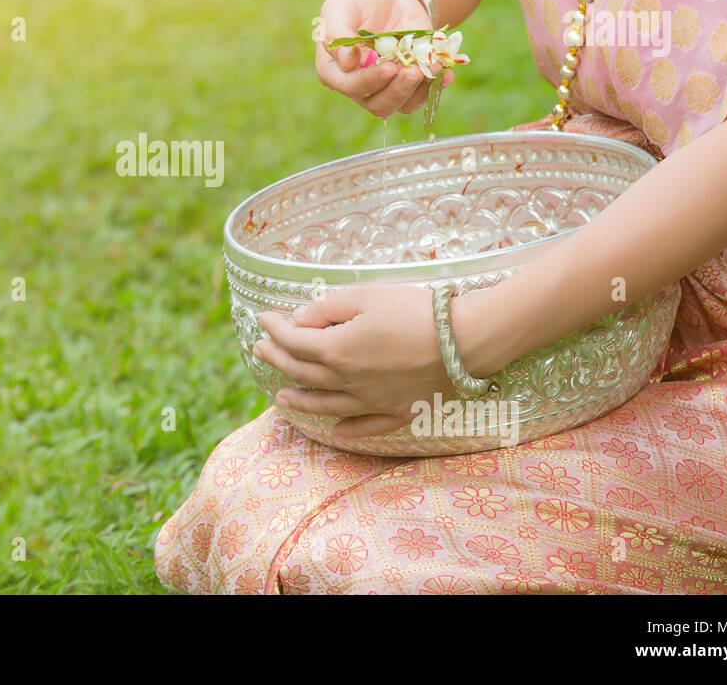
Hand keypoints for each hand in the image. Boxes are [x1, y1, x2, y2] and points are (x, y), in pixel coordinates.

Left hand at [253, 283, 449, 438]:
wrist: (465, 340)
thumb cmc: (414, 310)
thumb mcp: (366, 296)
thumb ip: (327, 307)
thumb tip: (300, 319)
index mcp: (337, 350)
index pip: (294, 342)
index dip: (275, 329)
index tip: (263, 318)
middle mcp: (348, 382)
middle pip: (303, 374)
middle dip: (277, 360)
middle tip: (261, 351)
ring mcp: (372, 401)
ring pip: (326, 406)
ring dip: (300, 401)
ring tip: (281, 397)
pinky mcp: (398, 411)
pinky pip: (366, 426)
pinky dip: (347, 430)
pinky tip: (336, 431)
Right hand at [315, 0, 453, 118]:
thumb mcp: (342, 5)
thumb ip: (337, 31)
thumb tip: (346, 61)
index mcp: (335, 69)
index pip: (350, 86)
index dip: (369, 82)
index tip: (388, 67)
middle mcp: (360, 84)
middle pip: (378, 104)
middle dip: (398, 91)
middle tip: (413, 71)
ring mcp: (387, 84)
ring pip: (402, 104)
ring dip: (419, 90)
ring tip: (434, 67)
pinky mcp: (410, 79)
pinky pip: (422, 94)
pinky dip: (435, 86)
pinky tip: (444, 72)